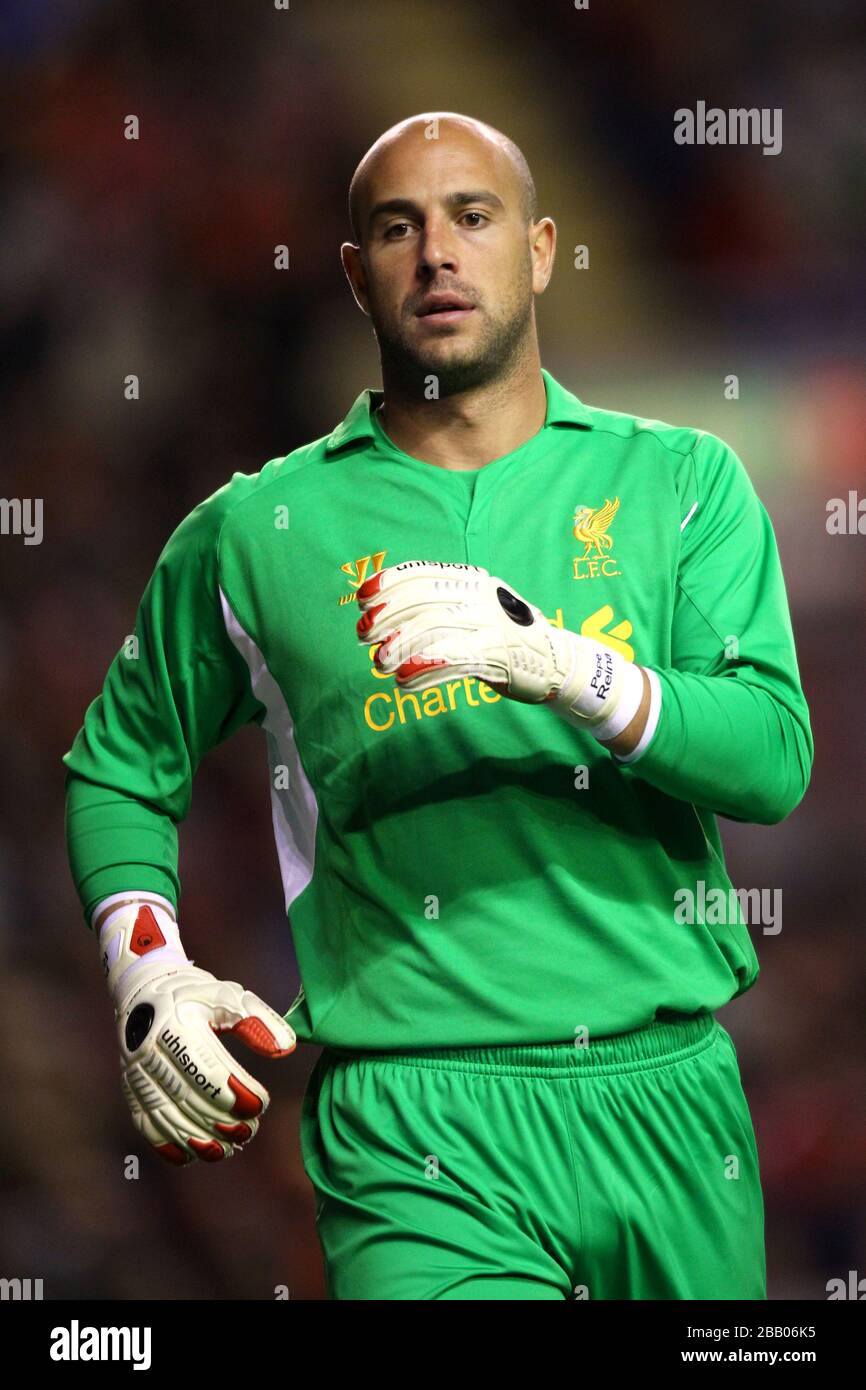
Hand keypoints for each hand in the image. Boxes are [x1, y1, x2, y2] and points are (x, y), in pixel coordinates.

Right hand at [117, 964, 295, 1164]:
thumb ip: (258, 1021)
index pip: (208, 1069)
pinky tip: (192, 1155)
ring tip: (228, 1149)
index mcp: (175, 1024)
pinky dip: (167, 1145)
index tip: (261, 1105)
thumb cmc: (194, 994)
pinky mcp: (130, 1089)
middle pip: (188, 1098)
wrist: (143, 990)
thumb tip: (285, 1048)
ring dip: (198, 1140)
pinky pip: (145, 1124)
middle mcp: (149, 1051)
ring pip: (167, 1117)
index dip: (236, 1092)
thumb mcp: (229, 995)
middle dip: (222, 1121)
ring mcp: (136, 1073)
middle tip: (250, 1131)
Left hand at [356, 560, 562, 701]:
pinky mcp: (498, 655)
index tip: (362, 599)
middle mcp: (481, 596)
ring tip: (380, 664)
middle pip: (423, 601)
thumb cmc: (503, 636)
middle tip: (363, 636)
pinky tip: (405, 681)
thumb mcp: (474, 609)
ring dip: (400, 647)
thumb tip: (384, 615)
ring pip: (434, 629)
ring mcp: (491, 624)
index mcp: (472, 580)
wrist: (555, 662)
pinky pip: (453, 659)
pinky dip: (424, 669)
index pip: (422, 573)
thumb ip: (439, 606)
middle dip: (387, 617)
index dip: (388, 584)